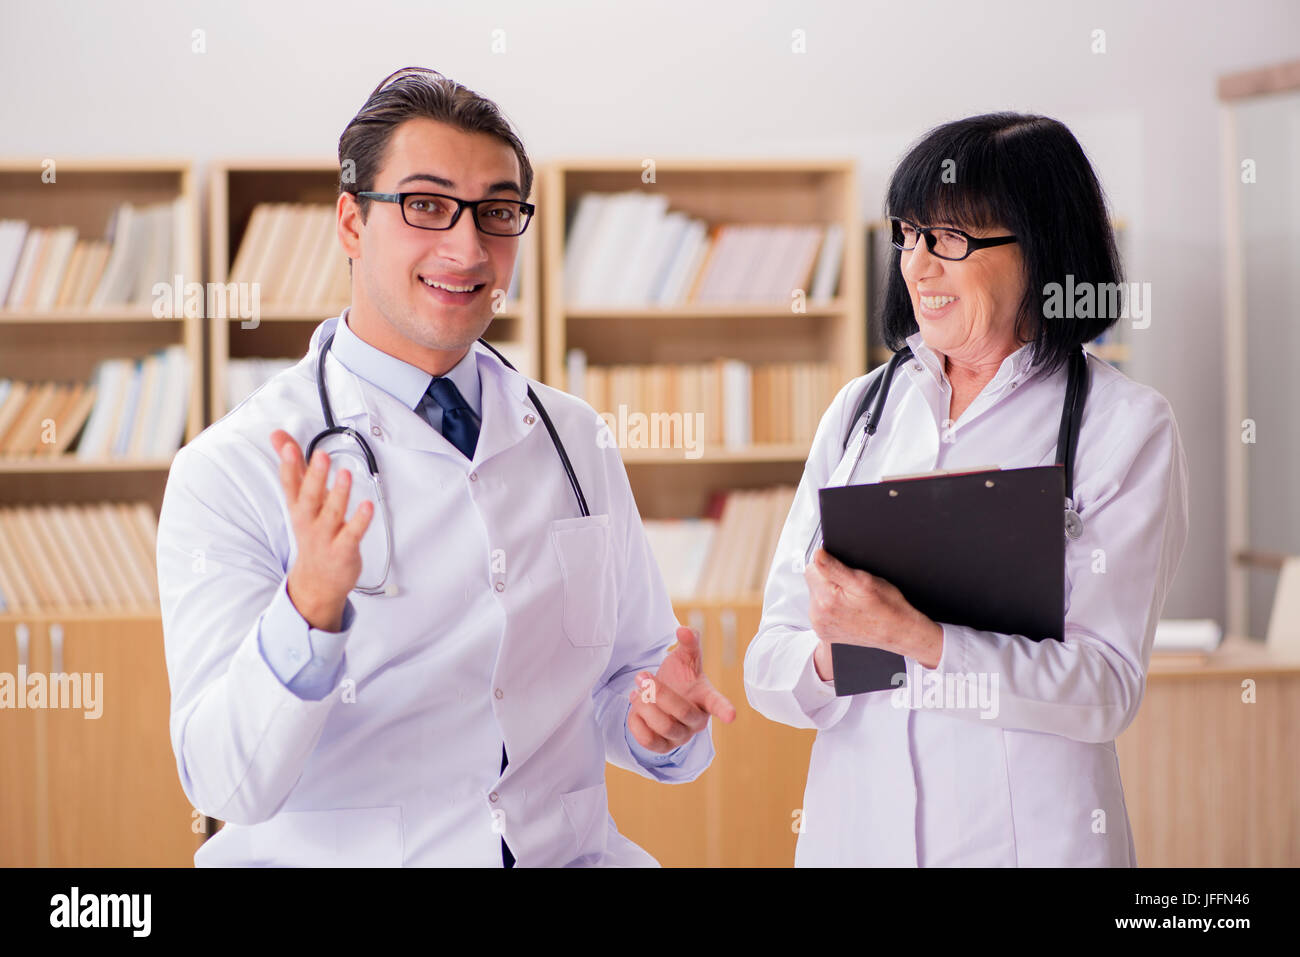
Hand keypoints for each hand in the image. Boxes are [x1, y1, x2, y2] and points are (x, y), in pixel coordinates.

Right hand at [271, 429, 373, 630]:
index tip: (286, 444)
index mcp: (298, 507)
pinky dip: (359, 521)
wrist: (317, 581)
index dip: (288, 464)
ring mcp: (326, 536)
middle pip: (309, 497)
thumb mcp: (300, 499)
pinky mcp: (344, 550)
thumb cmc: (312, 531)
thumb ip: (294, 466)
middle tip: (320, 454)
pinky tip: (368, 506)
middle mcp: (309, 521)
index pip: (290, 483)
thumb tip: (278, 435)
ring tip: (345, 474)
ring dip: (339, 494)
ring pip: (332, 514)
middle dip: (314, 476)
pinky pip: (352, 534)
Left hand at [627, 626, 736, 753]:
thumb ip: (689, 642)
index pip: (718, 704)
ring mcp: (681, 736)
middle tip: (643, 675)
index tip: (731, 715)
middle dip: (658, 692)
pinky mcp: (662, 746)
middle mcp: (697, 721)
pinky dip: (636, 721)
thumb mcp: (685, 657)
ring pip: (663, 727)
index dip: (724, 709)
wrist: (661, 695)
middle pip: (681, 712)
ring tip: (637, 689)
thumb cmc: (680, 676)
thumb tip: (684, 630)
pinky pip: (647, 741)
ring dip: (645, 705)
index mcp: (707, 698)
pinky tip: (636, 705)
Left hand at [804, 548, 942, 671]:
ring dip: (830, 594)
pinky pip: (821, 611)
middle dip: (830, 581)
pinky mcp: (824, 632)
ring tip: (852, 601)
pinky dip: (832, 608)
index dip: (829, 565)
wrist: (898, 632)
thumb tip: (818, 554)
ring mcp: (820, 626)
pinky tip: (848, 611)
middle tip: (852, 589)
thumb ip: (835, 567)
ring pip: (817, 596)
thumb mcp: (864, 581)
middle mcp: (818, 615)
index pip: (812, 567)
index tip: (845, 574)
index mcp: (825, 599)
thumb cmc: (887, 607)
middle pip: (813, 582)